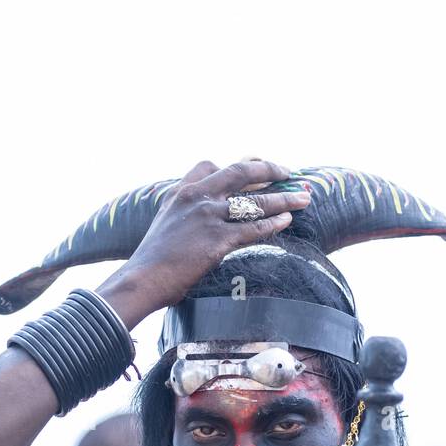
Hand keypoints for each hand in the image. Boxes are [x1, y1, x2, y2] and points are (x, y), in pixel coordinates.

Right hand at [99, 159, 310, 326]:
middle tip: (287, 171)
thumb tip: (194, 226)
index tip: (254, 165)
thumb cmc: (149, 263)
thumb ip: (181, 218)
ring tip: (304, 197)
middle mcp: (196, 198)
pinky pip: (255, 228)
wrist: (141, 280)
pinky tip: (288, 219)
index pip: (210, 167)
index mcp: (180, 193)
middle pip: (240, 171)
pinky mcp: (217, 240)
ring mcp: (208, 217)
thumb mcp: (162, 228)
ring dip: (284, 197)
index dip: (235, 165)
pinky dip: (275, 222)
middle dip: (268, 168)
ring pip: (255, 201)